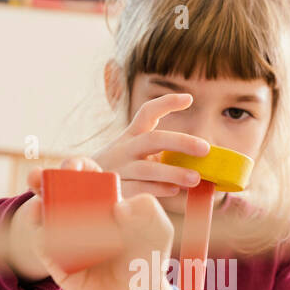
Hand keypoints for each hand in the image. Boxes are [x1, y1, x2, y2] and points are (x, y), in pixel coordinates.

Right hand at [26, 160, 176, 289]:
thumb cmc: (149, 259)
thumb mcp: (159, 229)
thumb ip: (148, 209)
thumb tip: (119, 206)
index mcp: (102, 199)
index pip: (84, 175)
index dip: (76, 166)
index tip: (75, 168)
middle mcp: (80, 214)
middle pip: (55, 189)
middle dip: (43, 178)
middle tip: (41, 177)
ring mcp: (66, 237)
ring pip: (43, 214)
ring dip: (36, 204)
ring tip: (39, 202)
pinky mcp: (57, 261)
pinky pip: (43, 244)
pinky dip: (41, 234)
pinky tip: (45, 227)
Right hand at [93, 93, 208, 201]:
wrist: (85, 189)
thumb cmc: (121, 170)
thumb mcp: (135, 154)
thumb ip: (161, 153)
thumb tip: (199, 159)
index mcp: (131, 136)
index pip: (147, 113)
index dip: (167, 103)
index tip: (189, 98)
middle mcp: (124, 149)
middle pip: (153, 139)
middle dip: (181, 142)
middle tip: (205, 148)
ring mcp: (119, 169)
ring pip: (147, 168)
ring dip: (173, 173)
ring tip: (195, 178)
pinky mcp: (117, 190)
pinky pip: (139, 189)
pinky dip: (158, 189)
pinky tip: (174, 190)